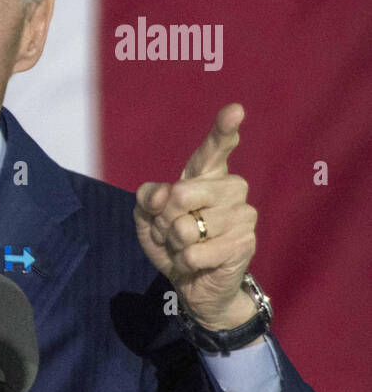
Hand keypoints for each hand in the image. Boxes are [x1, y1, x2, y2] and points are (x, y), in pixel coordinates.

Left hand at [134, 103, 258, 332]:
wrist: (191, 281)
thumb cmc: (171, 241)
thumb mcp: (146, 217)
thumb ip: (147, 198)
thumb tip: (165, 194)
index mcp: (206, 176)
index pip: (214, 149)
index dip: (224, 130)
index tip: (235, 110)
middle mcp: (231, 189)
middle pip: (182, 193)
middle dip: (164, 218)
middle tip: (171, 230)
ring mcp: (243, 215)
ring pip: (187, 226)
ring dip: (174, 242)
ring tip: (185, 246)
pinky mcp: (245, 243)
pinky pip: (196, 251)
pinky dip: (184, 260)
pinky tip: (194, 262)